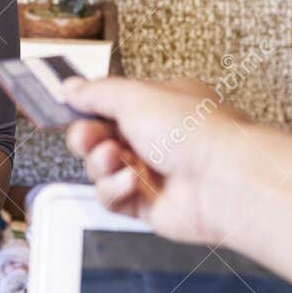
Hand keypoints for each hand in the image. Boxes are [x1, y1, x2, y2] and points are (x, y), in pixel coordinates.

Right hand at [63, 76, 251, 245]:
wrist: (222, 180)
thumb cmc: (196, 132)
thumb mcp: (135, 96)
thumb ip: (96, 93)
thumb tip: (71, 88)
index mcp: (158, 104)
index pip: (110, 104)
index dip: (86, 109)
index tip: (68, 109)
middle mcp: (156, 137)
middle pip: (100, 138)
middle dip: (88, 138)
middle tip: (89, 138)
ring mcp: (152, 171)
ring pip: (102, 170)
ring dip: (102, 164)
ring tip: (117, 159)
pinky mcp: (148, 204)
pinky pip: (112, 198)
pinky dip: (115, 189)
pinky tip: (132, 181)